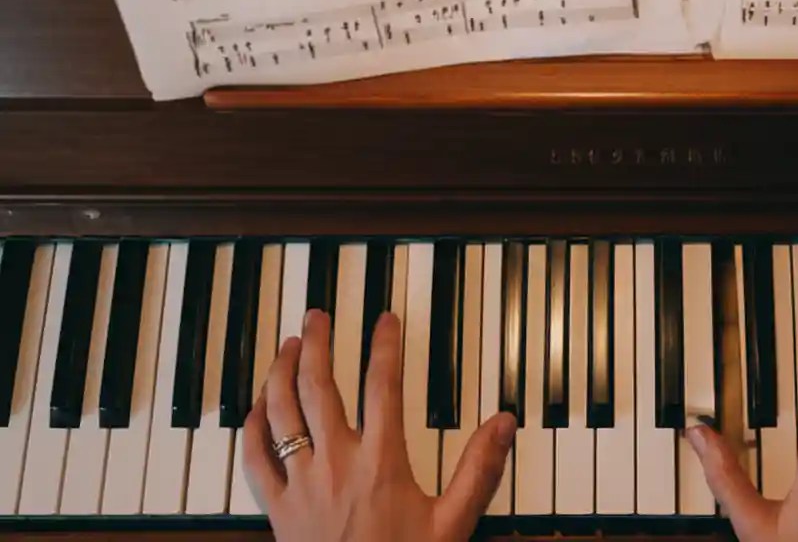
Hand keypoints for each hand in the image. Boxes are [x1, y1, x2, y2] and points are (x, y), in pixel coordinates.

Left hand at [242, 309, 515, 541]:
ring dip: (280, 372)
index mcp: (381, 462)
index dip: (384, 346)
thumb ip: (479, 470)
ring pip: (281, 413)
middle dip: (316, 344)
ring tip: (286, 346)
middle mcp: (336, 463)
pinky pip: (254, 458)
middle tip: (317, 317)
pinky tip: (257, 407)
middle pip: (319, 387)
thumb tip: (503, 423)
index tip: (384, 321)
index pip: (382, 386)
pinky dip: (252, 426)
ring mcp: (300, 484)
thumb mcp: (454, 522)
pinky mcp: (276, 508)